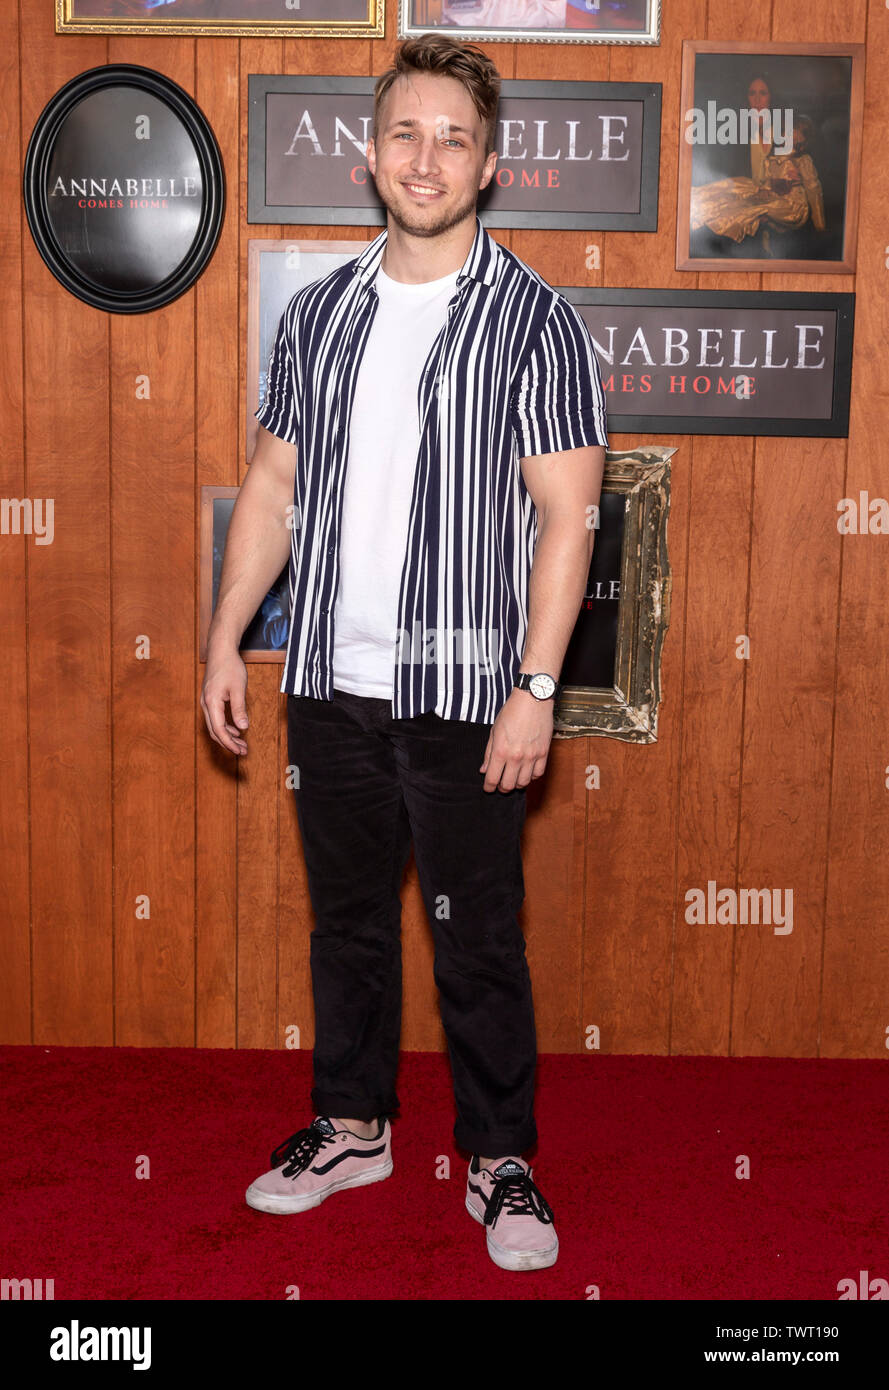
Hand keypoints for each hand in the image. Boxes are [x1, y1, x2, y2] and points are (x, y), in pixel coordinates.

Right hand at [201, 641, 248, 755]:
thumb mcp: (238, 688)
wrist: (220, 651)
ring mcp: (206, 702)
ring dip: (227, 736)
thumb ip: (239, 708)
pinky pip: (215, 718)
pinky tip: (236, 729)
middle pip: (215, 731)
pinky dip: (225, 727)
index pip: (219, 730)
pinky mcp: (210, 699)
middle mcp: (206, 704)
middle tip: (243, 751)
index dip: (230, 743)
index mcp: (211, 703)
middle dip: (229, 743)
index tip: (240, 751)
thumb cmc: (230, 667)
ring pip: (214, 726)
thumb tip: (243, 727)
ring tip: (241, 743)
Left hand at [480, 688, 553, 792]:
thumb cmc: (511, 712)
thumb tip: (484, 769)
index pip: (492, 778)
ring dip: (516, 784)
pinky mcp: (544, 753)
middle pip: (508, 785)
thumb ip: (488, 753)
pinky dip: (532, 777)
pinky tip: (527, 772)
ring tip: (513, 779)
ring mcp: (532, 756)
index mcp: (501, 751)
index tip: (488, 788)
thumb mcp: (494, 731)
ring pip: (524, 782)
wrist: (532, 699)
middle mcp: (516, 757)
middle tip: (500, 785)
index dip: (489, 787)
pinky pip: (538, 774)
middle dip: (502, 788)